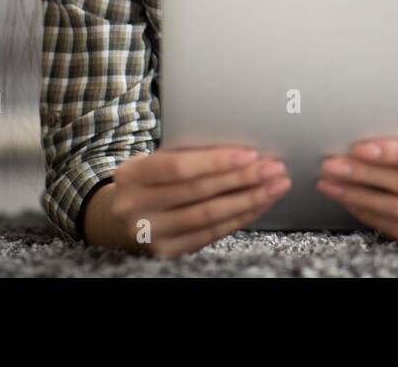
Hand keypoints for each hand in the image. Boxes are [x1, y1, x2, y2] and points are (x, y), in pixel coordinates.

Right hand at [107, 146, 290, 257]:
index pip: (179, 167)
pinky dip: (240, 217)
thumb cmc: (149, 180)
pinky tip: (259, 203)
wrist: (122, 216)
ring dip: (248, 199)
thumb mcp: (156, 159)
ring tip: (275, 186)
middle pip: (199, 192)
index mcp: (132, 175)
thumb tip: (240, 147)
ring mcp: (152, 233)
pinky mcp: (168, 250)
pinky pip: (211, 234)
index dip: (216, 161)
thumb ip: (188, 152)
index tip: (250, 154)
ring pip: (209, 216)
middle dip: (243, 178)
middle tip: (274, 168)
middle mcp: (136, 207)